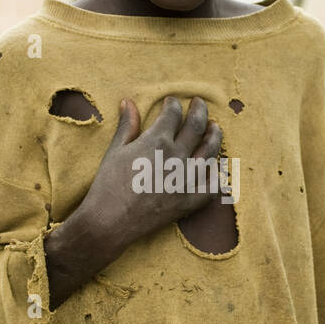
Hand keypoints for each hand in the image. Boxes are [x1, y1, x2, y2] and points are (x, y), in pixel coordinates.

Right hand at [79, 95, 224, 249]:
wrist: (110, 221)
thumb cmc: (108, 185)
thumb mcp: (115, 150)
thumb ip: (127, 125)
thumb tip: (128, 102)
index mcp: (157, 140)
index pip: (173, 113)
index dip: (173, 104)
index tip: (171, 102)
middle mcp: (177, 156)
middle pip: (197, 126)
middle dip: (200, 110)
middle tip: (199, 103)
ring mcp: (187, 179)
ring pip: (210, 151)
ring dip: (215, 135)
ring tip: (215, 128)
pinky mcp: (191, 201)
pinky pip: (213, 186)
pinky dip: (217, 175)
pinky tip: (216, 168)